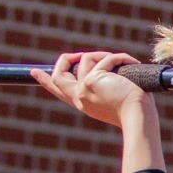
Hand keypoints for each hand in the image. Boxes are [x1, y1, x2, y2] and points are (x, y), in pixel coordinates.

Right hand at [30, 51, 150, 127]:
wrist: (138, 118)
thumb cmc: (135, 111)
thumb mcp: (115, 98)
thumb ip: (105, 85)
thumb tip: (106, 67)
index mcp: (83, 104)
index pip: (59, 91)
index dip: (45, 81)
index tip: (34, 72)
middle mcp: (79, 97)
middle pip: (58, 75)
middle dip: (65, 60)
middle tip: (75, 54)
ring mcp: (83, 89)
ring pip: (85, 58)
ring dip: (103, 55)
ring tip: (121, 62)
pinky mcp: (93, 80)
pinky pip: (106, 58)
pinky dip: (120, 57)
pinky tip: (132, 63)